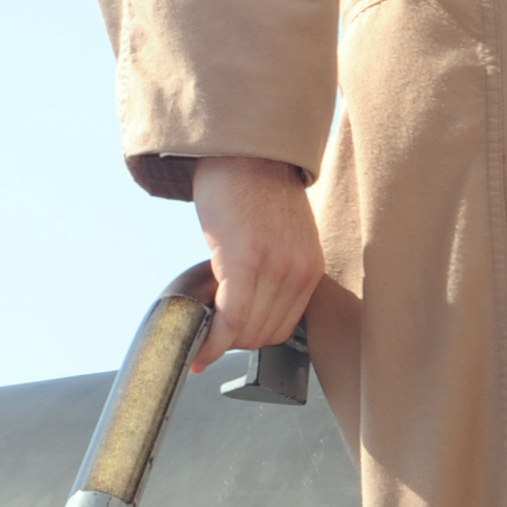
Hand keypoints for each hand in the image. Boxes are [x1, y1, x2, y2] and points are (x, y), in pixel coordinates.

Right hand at [190, 156, 324, 371]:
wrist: (242, 155)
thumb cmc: (253, 194)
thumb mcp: (281, 237)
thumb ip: (275, 271)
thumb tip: (249, 306)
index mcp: (310, 267)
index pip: (285, 327)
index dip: (251, 338)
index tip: (226, 338)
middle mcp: (299, 271)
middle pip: (266, 335)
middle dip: (232, 340)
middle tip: (207, 325)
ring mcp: (276, 267)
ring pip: (248, 332)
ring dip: (219, 338)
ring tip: (201, 317)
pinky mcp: (246, 262)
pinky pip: (232, 319)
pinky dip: (212, 341)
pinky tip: (197, 351)